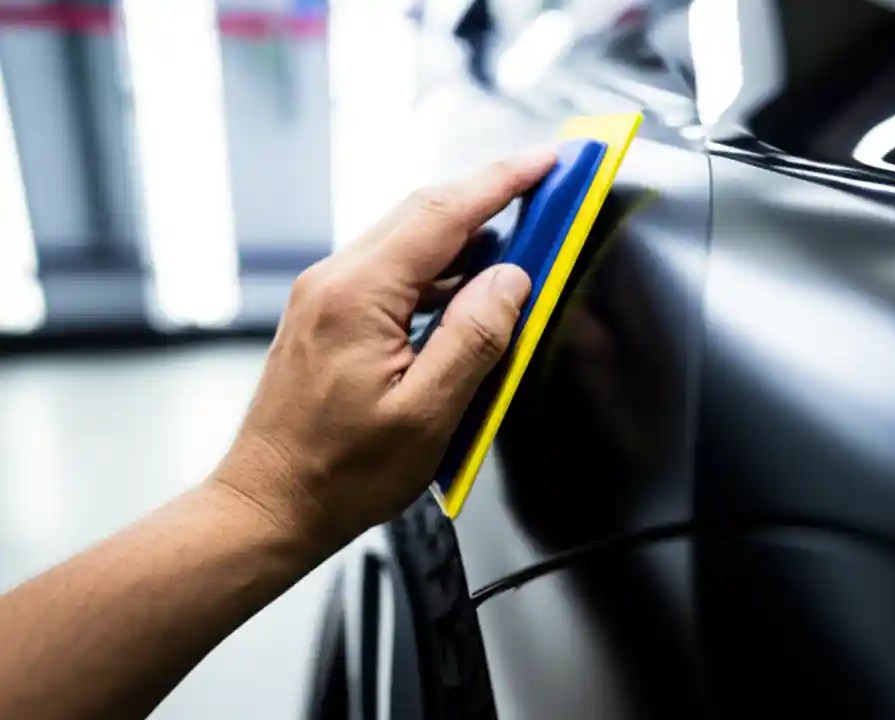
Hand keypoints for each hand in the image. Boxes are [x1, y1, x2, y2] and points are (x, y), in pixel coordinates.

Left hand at [212, 148, 555, 547]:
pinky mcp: (328, 316)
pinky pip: (393, 272)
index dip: (502, 181)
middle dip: (489, 197)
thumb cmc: (339, 474)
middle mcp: (334, 282)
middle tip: (543, 192)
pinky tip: (468, 293)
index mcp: (358, 297)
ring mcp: (326, 296)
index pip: (442, 214)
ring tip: (519, 250)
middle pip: (423, 214)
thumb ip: (475, 339)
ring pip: (408, 241)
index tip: (545, 160)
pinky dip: (439, 270)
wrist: (269, 505)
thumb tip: (512, 281)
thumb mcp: (427, 415)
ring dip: (466, 237)